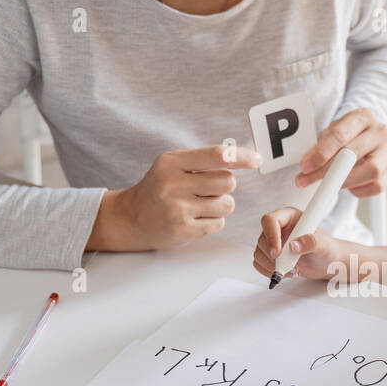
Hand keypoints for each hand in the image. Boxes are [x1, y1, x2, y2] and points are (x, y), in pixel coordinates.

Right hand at [87, 145, 261, 251]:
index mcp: (172, 162)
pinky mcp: (183, 230)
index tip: (257, 160)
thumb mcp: (172, 166)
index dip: (242, 157)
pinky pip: (218, 224)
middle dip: (225, 187)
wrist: (130, 218)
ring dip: (221, 205)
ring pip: (226, 204)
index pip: (217, 155)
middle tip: (210, 189)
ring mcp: (178, 209)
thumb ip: (202, 160)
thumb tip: (242, 156)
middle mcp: (173, 184)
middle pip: (228, 182)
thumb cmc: (158, 189)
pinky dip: (213, 222)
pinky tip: (195, 218)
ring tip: (201, 205)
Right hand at [253, 207, 345, 280]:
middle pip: (262, 239)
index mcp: (290, 217)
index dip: (271, 236)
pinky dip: (269, 271)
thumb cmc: (326, 249)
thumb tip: (293, 245)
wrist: (327, 263)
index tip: (278, 252)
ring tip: (293, 269)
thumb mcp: (324, 245)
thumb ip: (311, 242)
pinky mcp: (269, 255)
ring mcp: (272, 242)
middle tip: (290, 265)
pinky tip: (286, 272)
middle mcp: (278, 228)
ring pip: (259, 253)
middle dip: (274, 256)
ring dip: (273, 266)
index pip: (270, 220)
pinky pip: (259, 263)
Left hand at [297, 108, 386, 197]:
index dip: (321, 153)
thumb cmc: (346, 135)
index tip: (306, 166)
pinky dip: (358, 189)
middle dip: (326, 170)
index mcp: (363, 117)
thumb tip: (306, 167)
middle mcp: (380, 132)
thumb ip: (319, 146)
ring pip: (371, 172)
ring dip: (345, 181)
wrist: (367, 136)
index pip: (341, 135)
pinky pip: (376, 187)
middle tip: (307, 179)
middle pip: (354, 154)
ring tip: (329, 183)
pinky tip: (348, 184)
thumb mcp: (332, 132)